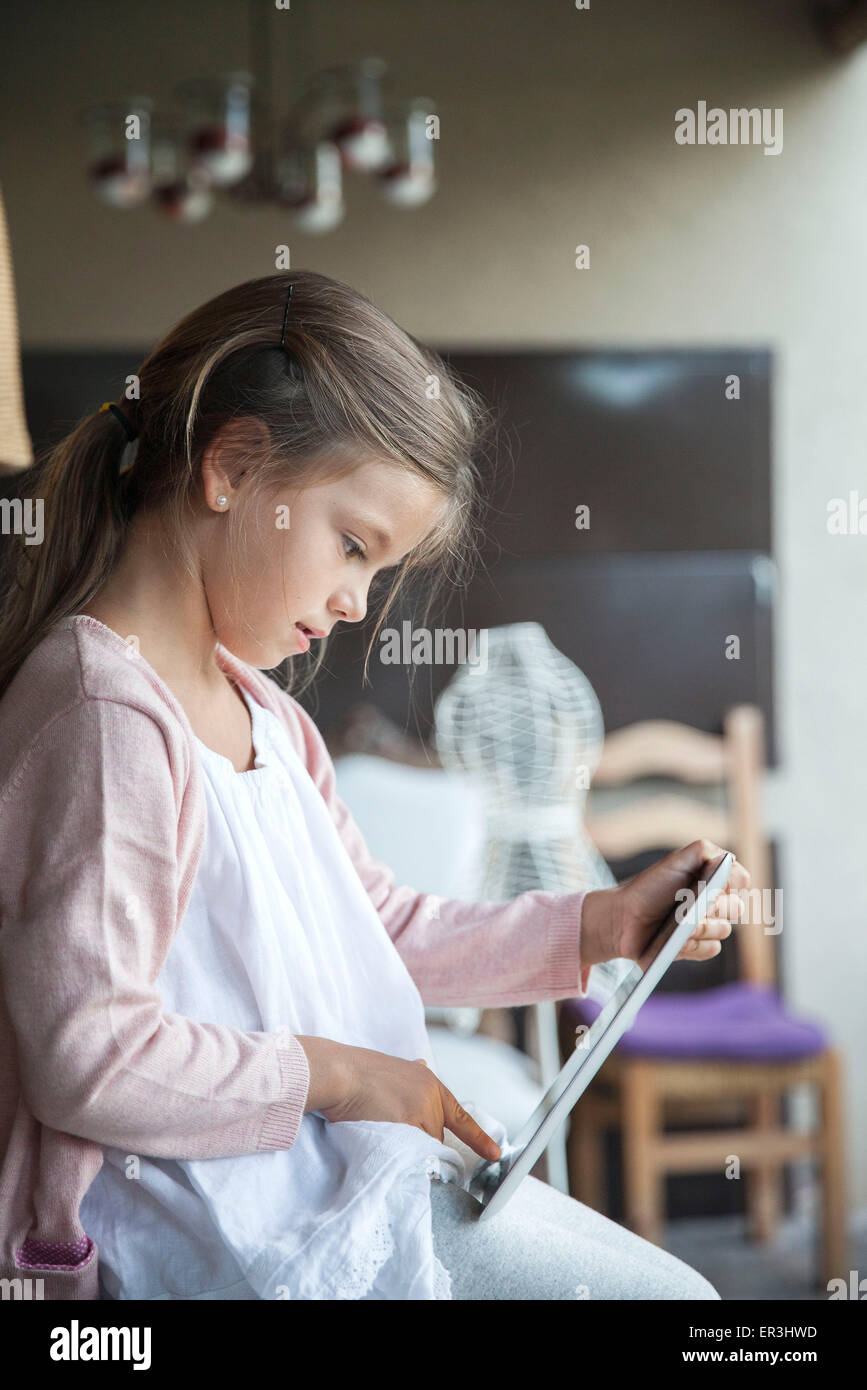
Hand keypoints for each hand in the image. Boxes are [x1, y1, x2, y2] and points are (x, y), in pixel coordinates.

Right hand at [297, 1036, 500, 1161]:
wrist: (339, 1071)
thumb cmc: (356, 1072)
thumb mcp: (391, 1069)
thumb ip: (410, 1079)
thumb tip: (422, 1066)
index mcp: (428, 1081)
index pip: (460, 1116)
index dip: (479, 1137)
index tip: (496, 1154)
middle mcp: (432, 1095)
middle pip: (434, 1138)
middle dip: (416, 1140)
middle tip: (386, 1123)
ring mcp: (422, 1110)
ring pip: (422, 1148)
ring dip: (406, 1148)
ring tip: (378, 1123)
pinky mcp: (410, 1124)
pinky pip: (410, 1153)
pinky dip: (398, 1153)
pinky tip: (380, 1132)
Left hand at [581, 839, 750, 966]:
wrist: (623, 918)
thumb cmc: (649, 887)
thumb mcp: (674, 862)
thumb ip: (702, 850)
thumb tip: (728, 859)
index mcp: (714, 879)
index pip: (741, 879)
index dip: (731, 881)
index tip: (713, 883)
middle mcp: (715, 903)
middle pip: (736, 908)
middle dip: (715, 906)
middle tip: (693, 905)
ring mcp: (707, 927)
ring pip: (723, 930)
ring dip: (702, 926)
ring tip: (680, 924)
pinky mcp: (698, 948)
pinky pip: (711, 949)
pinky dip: (694, 945)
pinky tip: (677, 941)